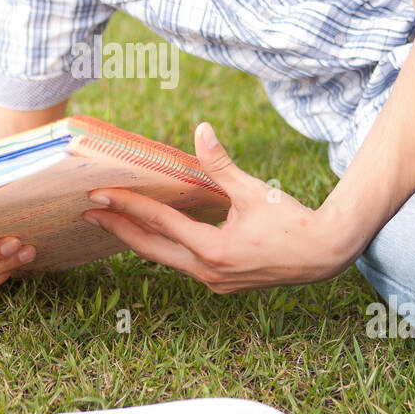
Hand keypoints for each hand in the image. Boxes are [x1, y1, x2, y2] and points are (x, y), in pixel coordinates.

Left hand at [81, 122, 342, 292]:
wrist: (324, 254)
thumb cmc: (292, 220)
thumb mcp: (254, 189)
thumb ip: (221, 164)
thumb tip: (201, 130)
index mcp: (213, 249)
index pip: (159, 223)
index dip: (127, 206)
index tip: (100, 194)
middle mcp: (208, 271)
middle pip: (150, 249)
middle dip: (119, 230)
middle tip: (90, 213)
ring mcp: (214, 282)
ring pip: (165, 260)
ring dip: (139, 241)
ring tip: (113, 223)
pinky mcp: (222, 283)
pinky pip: (182, 264)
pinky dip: (164, 248)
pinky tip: (153, 235)